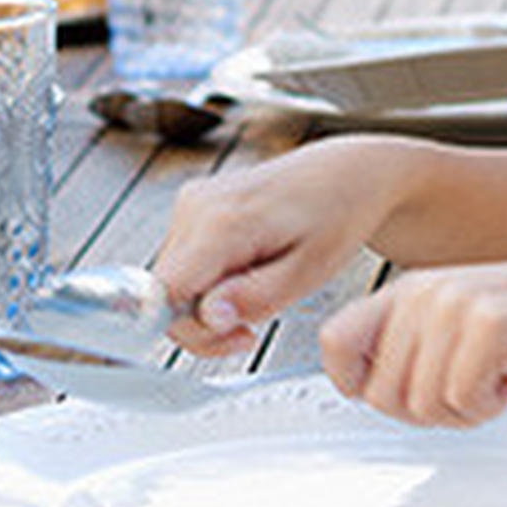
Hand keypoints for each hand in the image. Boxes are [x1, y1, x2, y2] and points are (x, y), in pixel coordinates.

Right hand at [152, 142, 400, 355]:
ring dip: (208, 304)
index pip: (163, 295)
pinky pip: (183, 263)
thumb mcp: (308, 272)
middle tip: (253, 326)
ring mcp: (191, 201)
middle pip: (163, 294)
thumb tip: (208, 317)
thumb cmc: (335, 216)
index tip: (231, 332)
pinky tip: (248, 273)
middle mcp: (195, 205)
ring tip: (258, 290)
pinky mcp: (193, 206)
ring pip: (171, 282)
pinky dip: (208, 282)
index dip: (190, 329)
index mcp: (220, 221)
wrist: (344, 174)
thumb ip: (255, 298)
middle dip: (205, 323)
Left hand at [319, 258, 506, 426]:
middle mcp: (424, 292)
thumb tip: (362, 388)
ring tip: (495, 378)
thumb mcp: (463, 322)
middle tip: (469, 389)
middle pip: (381, 394)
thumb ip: (413, 345)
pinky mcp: (489, 325)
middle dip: (426, 411)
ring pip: (421, 405)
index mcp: (410, 290)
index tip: (399, 394)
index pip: (334, 342)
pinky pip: (463, 401)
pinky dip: (490, 405)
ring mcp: (454, 304)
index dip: (355, 383)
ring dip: (463, 410)